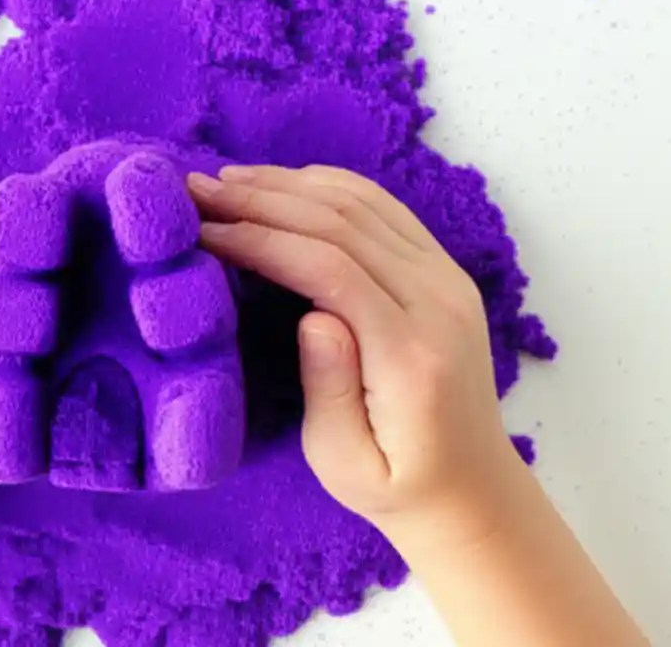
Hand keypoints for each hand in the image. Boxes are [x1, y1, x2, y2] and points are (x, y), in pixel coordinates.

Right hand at [188, 165, 526, 546]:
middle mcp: (439, 302)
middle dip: (263, 200)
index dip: (260, 240)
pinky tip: (285, 185)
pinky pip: (384, 209)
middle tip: (198, 190)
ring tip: (228, 181)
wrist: (472, 489)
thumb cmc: (396, 485)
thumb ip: (330, 388)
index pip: (329, 267)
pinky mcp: (444, 272)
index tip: (203, 231)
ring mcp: (448, 280)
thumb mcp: (345, 463)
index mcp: (411, 354)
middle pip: (343, 222)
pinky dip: (330, 188)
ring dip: (290, 185)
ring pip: (363, 204)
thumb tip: (311, 315)